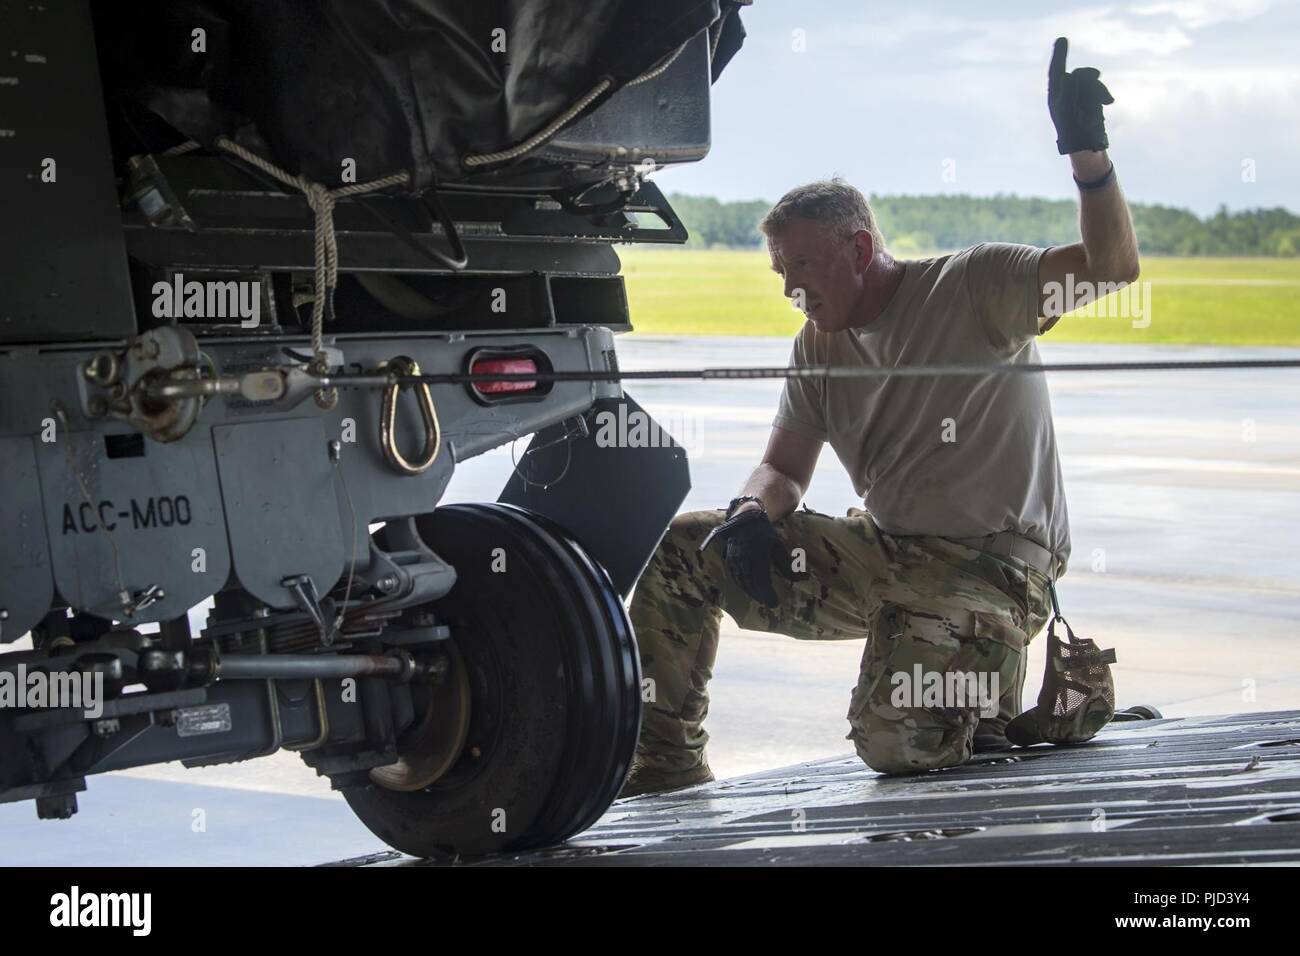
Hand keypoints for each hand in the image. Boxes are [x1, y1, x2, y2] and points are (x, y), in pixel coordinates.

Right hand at [698, 508, 783, 606]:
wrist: (745, 518)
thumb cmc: (764, 532)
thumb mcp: (778, 547)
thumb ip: (788, 565)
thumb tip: (804, 578)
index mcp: (758, 555)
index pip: (762, 580)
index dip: (768, 594)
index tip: (775, 603)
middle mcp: (744, 558)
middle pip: (751, 583)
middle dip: (761, 595)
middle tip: (770, 603)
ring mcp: (734, 559)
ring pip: (742, 581)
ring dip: (752, 592)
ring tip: (761, 598)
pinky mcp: (729, 559)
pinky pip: (735, 576)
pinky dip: (743, 585)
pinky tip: (749, 589)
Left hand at [1047, 37, 1113, 154]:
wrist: (1088, 146)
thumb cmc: (1073, 131)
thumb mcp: (1067, 110)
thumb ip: (1070, 89)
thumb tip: (1076, 74)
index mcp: (1055, 96)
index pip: (1056, 71)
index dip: (1060, 55)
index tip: (1062, 39)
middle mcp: (1065, 94)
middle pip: (1079, 74)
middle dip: (1089, 79)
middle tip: (1097, 76)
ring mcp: (1079, 96)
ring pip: (1091, 80)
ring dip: (1099, 89)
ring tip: (1106, 101)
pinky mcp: (1091, 99)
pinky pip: (1098, 88)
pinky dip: (1103, 93)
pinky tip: (1109, 102)